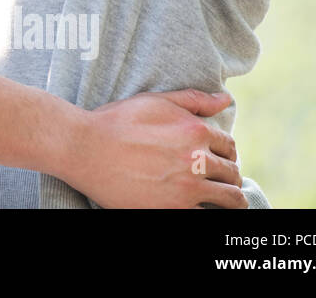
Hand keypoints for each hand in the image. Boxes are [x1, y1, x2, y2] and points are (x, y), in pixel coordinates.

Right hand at [66, 89, 247, 208]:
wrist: (83, 148)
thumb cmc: (116, 121)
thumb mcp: (155, 101)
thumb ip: (194, 100)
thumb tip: (226, 99)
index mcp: (196, 131)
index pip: (229, 147)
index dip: (224, 154)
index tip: (215, 160)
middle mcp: (197, 160)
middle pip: (232, 175)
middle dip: (227, 178)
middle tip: (216, 182)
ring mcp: (187, 189)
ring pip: (230, 200)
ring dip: (228, 200)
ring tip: (218, 201)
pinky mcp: (173, 210)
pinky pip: (207, 216)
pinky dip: (206, 212)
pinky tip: (196, 208)